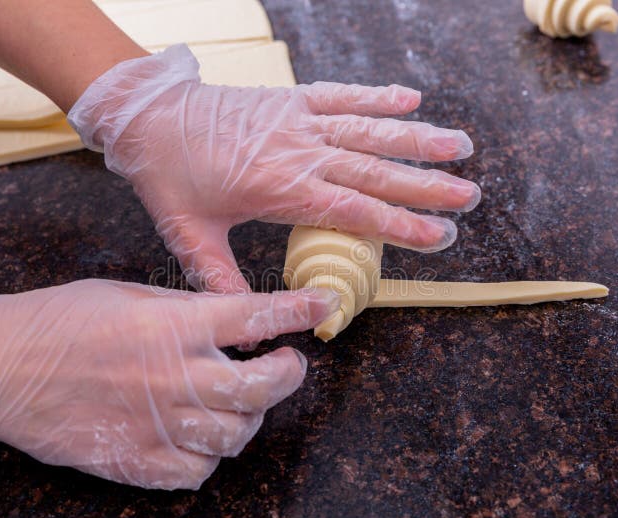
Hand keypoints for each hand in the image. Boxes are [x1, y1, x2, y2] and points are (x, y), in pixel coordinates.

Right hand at [0, 280, 337, 489]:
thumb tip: (237, 323)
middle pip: (261, 387)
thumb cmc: (61, 319)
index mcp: (171, 325)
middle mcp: (172, 376)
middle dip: (287, 375)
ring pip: (236, 434)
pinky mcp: (135, 461)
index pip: (256, 315)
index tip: (323, 306)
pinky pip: (198, 472)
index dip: (298, 311)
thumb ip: (187, 312)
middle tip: (287, 365)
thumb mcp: (130, 293)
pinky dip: (211, 455)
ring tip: (242, 401)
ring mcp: (156, 424)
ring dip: (251, 417)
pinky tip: (202, 436)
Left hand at [68, 45, 480, 292]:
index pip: (354, 212)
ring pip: (368, 130)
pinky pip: (342, 94)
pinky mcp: (291, 98)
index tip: (439, 236)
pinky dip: (378, 95)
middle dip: (426, 187)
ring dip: (417, 138)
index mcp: (281, 190)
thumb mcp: (189, 237)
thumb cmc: (169, 178)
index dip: (400, 226)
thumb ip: (223, 280)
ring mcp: (298, 121)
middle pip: (374, 172)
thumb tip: (257, 322)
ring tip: (460, 146)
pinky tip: (412, 97)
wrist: (148, 118)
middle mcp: (300, 153)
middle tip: (469, 197)